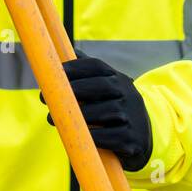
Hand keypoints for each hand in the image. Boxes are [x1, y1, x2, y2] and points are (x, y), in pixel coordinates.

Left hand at [41, 50, 153, 171]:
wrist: (144, 138)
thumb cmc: (115, 109)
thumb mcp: (107, 88)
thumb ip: (89, 73)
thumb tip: (69, 51)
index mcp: (118, 78)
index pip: (96, 66)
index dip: (74, 67)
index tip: (53, 73)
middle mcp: (128, 93)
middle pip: (100, 86)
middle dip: (72, 90)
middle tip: (46, 98)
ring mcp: (132, 115)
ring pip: (105, 111)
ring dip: (77, 116)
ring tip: (52, 119)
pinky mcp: (132, 138)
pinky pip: (110, 136)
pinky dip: (92, 136)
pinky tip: (77, 136)